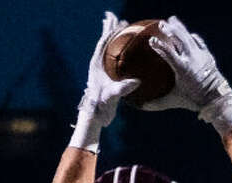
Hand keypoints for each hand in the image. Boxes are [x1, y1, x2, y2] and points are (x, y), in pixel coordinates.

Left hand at [69, 11, 139, 148]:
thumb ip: (123, 88)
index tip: (120, 24)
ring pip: (106, 48)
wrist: (95, 116)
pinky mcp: (105, 75)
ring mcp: (101, 69)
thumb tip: (136, 82)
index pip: (103, 44)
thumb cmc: (102, 106)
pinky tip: (122, 46)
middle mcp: (98, 65)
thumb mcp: (112, 96)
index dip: (111, 33)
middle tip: (113, 16)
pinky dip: (116, 49)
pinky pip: (111, 58)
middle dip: (108, 28)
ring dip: (110, 35)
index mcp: (97, 65)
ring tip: (114, 23)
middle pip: (103, 41)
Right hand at [144, 17, 231, 131]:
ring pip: (188, 37)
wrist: (214, 96)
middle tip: (161, 24)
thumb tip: (141, 105)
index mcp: (182, 68)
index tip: (151, 40)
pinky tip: (188, 33)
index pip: (168, 53)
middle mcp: (191, 58)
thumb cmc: (192, 99)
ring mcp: (199, 54)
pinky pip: (198, 41)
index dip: (159, 46)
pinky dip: (192, 36)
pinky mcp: (206, 54)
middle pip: (179, 39)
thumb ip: (157, 103)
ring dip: (179, 28)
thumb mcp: (173, 101)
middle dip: (170, 30)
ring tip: (171, 20)